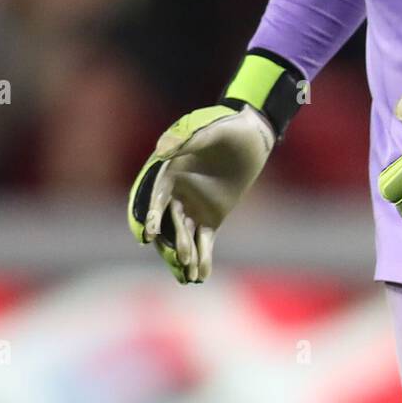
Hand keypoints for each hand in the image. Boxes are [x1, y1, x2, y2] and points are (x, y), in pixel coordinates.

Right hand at [128, 104, 274, 283]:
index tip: (149, 234)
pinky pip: (204, 241)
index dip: (150, 216)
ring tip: (191, 275)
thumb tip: (161, 151)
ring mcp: (192, 207)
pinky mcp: (211, 217)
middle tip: (182, 258)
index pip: (154, 198)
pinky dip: (203, 258)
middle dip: (173, 242)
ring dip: (186, 255)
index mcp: (168, 171)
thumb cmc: (228, 126)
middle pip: (167, 223)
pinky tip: (203, 276)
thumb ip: (187, 138)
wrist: (252, 136)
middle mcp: (175, 193)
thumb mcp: (209, 128)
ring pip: (184, 236)